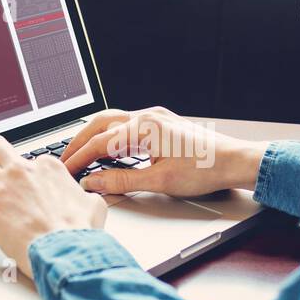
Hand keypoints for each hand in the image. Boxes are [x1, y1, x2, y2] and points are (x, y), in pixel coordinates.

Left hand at [0, 135, 107, 276]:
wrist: (65, 250)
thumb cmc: (79, 231)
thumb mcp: (94, 205)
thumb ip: (85, 196)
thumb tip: (87, 199)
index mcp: (48, 167)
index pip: (31, 159)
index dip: (27, 171)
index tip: (24, 180)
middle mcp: (23, 172)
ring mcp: (4, 190)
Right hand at [61, 107, 267, 196]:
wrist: (235, 162)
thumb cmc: (206, 169)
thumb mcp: (159, 180)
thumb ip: (121, 180)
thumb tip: (94, 182)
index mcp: (144, 126)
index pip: (100, 142)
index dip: (79, 158)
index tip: (65, 171)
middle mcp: (148, 117)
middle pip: (101, 124)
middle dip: (79, 142)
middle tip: (63, 159)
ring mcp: (156, 119)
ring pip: (114, 122)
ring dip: (94, 136)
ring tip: (80, 153)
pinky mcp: (163, 126)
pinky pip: (128, 126)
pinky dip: (111, 136)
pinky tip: (109, 149)